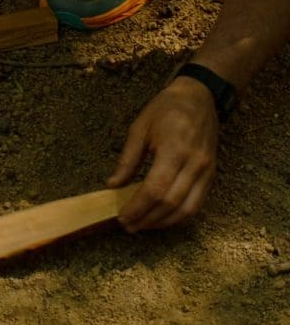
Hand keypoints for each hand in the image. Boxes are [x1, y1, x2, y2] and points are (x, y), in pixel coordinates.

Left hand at [107, 76, 219, 230]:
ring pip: (187, 209)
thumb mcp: (139, 127)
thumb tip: (113, 185)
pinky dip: (179, 216)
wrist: (199, 98)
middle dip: (147, 219)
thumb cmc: (166, 109)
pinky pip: (197, 204)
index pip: (155, 189)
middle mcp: (194, 164)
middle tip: (128, 226)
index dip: (138, 207)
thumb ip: (128, 159)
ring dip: (163, 222)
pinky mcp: (212, 176)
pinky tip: (163, 218)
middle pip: (170, 203)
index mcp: (173, 149)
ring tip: (142, 226)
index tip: (122, 216)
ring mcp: (206, 172)